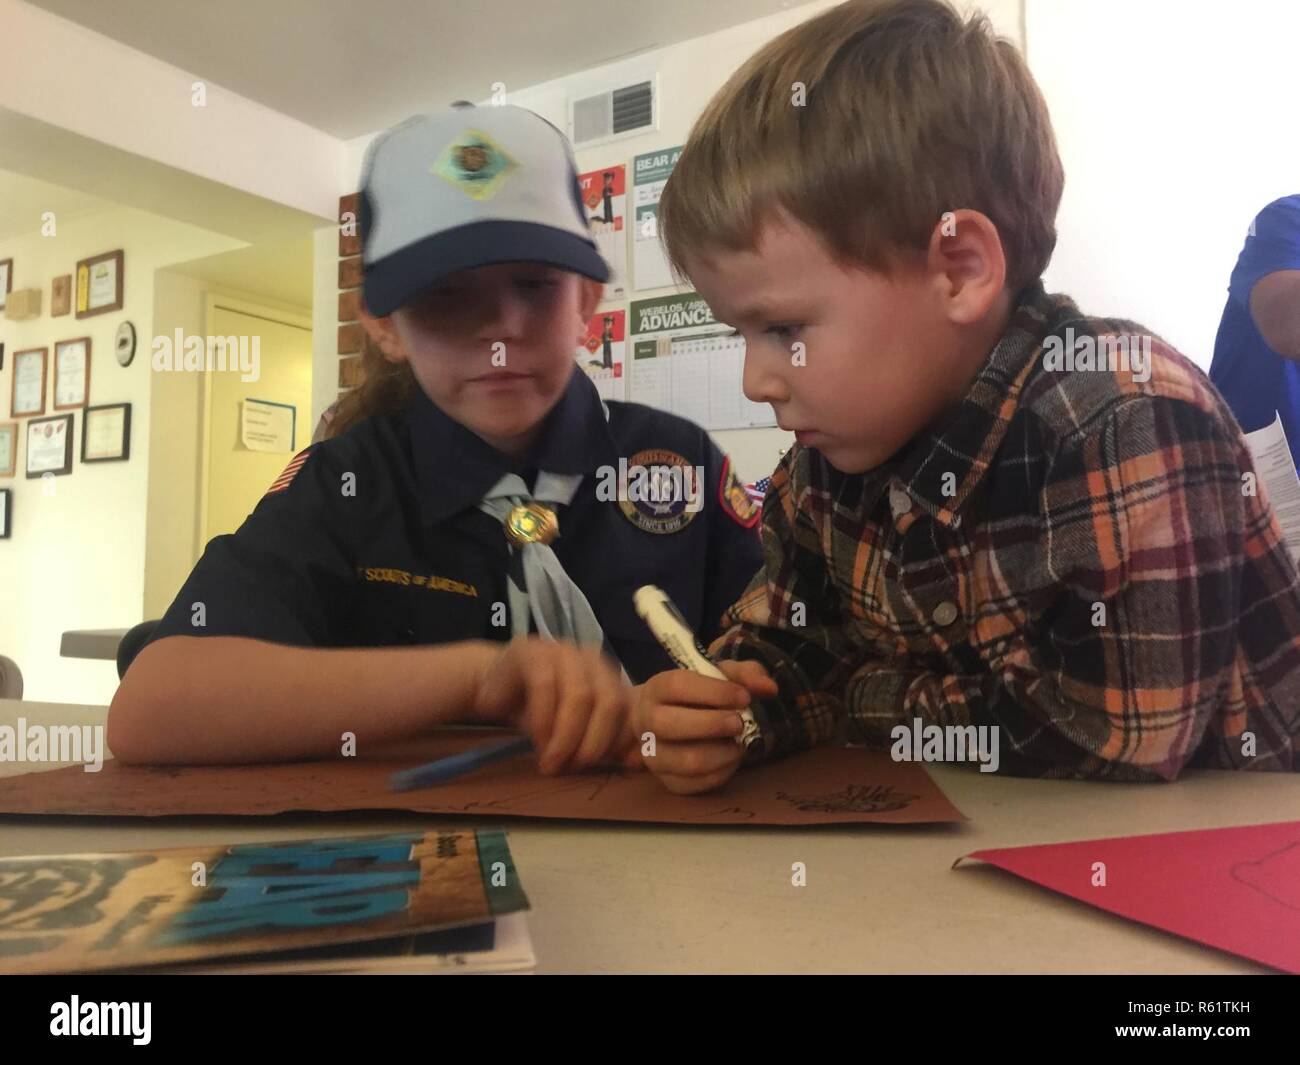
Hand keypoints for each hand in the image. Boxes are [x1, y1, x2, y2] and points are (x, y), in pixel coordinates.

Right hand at [470, 638, 640, 773]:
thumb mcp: (576, 731)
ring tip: (551, 762)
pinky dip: (543, 722)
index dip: (616, 742)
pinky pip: (545, 687)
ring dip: (566, 737)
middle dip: (594, 742)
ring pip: (580, 696)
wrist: (494, 686)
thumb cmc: (539, 710)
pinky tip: (536, 742)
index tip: (596, 767)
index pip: (629, 710)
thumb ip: (606, 743)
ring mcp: (563, 651)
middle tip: (573, 768)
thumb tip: (637, 762)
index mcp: (609, 675)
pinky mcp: (533, 652)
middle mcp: (592, 659)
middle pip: (610, 702)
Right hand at [632, 660, 777, 793]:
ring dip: (722, 753)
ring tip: (738, 743)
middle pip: (673, 725)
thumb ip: (744, 675)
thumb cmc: (699, 694)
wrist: (670, 719)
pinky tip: (730, 758)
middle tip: (739, 723)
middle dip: (714, 725)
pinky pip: (695, 784)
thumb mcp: (719, 675)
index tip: (744, 697)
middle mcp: (646, 722)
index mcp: (657, 688)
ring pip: (687, 761)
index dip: (714, 692)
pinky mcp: (667, 782)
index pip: (678, 686)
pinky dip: (722, 773)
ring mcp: (653, 755)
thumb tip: (769, 688)